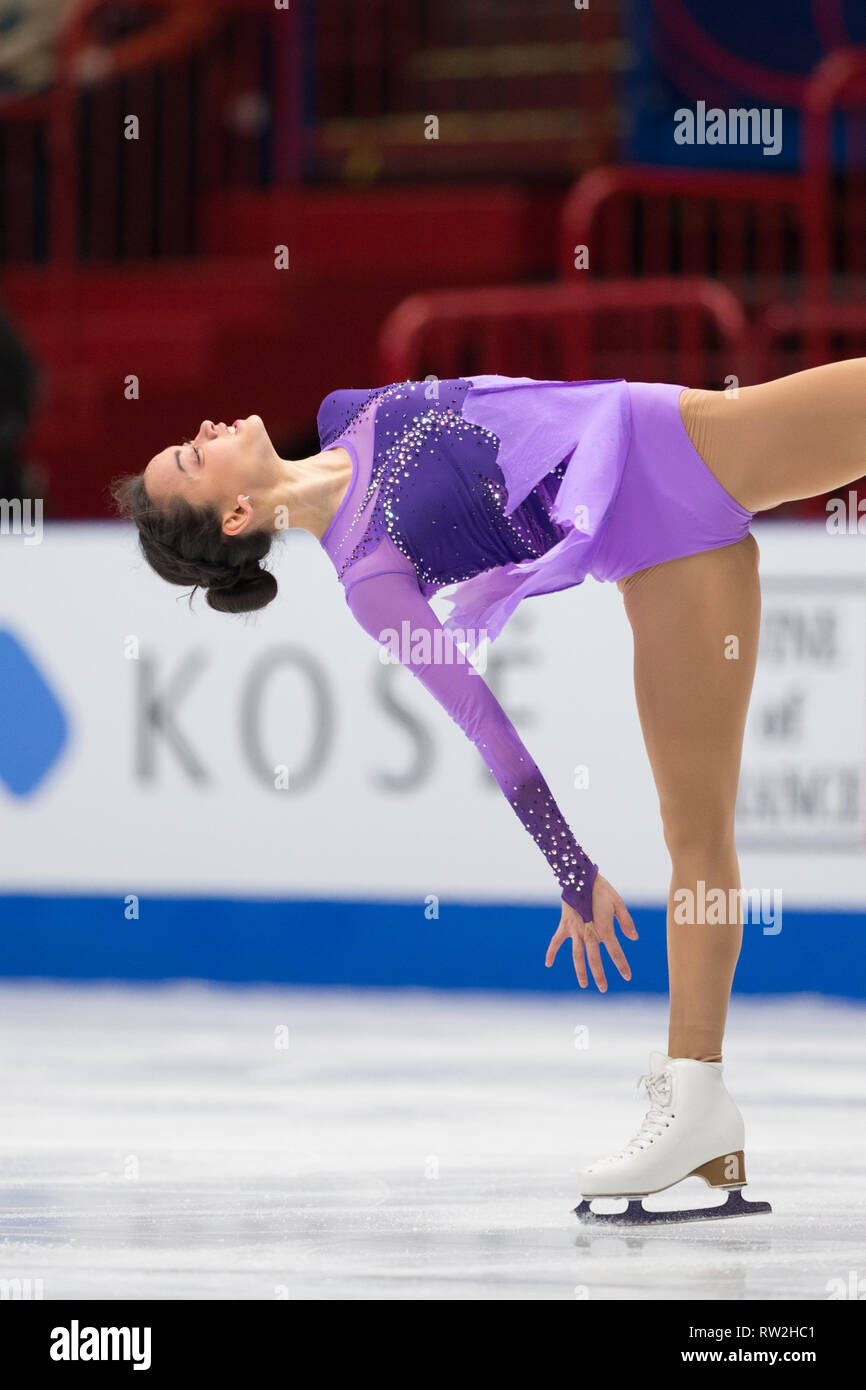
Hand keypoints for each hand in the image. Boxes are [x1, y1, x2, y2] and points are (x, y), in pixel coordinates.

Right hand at [544, 873, 637, 991]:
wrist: (580, 877)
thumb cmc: (602, 889)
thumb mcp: (618, 903)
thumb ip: (626, 922)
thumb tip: (634, 938)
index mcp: (604, 928)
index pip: (615, 951)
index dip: (621, 965)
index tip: (627, 977)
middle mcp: (588, 932)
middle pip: (594, 958)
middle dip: (599, 975)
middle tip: (603, 989)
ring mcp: (575, 930)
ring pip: (577, 955)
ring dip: (580, 971)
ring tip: (584, 984)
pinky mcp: (565, 925)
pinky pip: (556, 941)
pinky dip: (551, 952)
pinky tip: (548, 964)